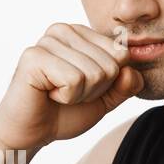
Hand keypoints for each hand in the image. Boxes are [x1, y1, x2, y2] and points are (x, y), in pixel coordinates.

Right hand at [0, 23, 143, 149]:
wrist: (31, 133)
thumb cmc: (62, 113)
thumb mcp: (104, 99)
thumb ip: (124, 85)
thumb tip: (132, 72)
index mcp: (80, 33)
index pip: (121, 54)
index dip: (107, 83)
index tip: (82, 88)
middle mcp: (63, 30)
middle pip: (110, 64)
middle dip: (93, 90)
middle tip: (67, 94)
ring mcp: (47, 41)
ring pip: (94, 73)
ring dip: (78, 95)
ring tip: (56, 94)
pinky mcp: (34, 57)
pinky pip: (74, 80)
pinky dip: (66, 97)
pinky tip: (47, 94)